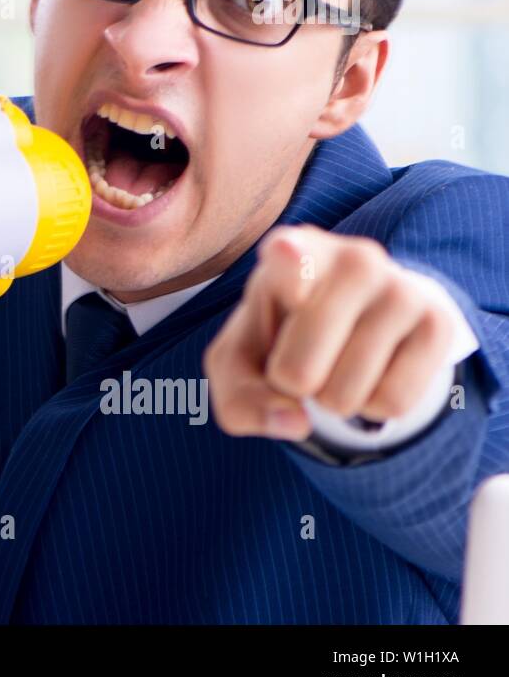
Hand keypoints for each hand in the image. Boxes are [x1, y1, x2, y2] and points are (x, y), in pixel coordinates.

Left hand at [205, 225, 456, 441]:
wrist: (350, 318)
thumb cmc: (278, 337)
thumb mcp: (238, 364)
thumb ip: (241, 399)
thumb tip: (295, 423)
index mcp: (287, 254)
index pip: (288, 256)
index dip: (288, 264)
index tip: (287, 254)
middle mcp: (350, 259)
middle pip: (297, 372)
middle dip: (289, 388)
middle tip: (299, 360)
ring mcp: (399, 287)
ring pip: (345, 395)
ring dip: (331, 400)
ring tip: (335, 361)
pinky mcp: (437, 322)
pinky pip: (392, 403)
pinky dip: (371, 408)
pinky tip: (370, 371)